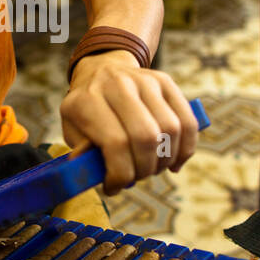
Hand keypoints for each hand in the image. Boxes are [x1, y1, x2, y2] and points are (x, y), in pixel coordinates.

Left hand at [60, 51, 198, 195]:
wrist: (101, 71)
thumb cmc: (87, 111)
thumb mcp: (73, 130)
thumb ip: (83, 153)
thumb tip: (94, 174)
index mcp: (87, 99)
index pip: (115, 143)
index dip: (120, 174)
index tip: (114, 188)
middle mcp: (117, 84)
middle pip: (146, 137)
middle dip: (144, 169)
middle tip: (136, 178)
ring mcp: (145, 80)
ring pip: (171, 130)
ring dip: (165, 161)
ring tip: (151, 169)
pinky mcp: (166, 81)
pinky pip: (187, 121)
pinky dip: (186, 149)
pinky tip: (174, 163)